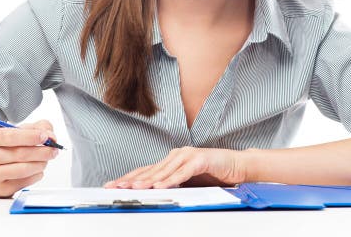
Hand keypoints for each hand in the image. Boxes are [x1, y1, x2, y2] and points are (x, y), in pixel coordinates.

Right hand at [0, 119, 59, 197]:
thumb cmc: (0, 150)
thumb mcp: (13, 133)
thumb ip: (34, 129)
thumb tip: (50, 135)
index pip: (11, 136)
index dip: (31, 136)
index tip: (45, 136)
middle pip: (20, 153)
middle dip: (42, 151)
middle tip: (54, 150)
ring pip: (23, 169)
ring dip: (41, 163)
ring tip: (46, 160)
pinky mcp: (0, 189)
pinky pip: (24, 182)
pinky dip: (36, 175)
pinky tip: (37, 170)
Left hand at [102, 147, 249, 188]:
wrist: (237, 166)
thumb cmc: (213, 175)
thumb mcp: (188, 182)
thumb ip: (172, 185)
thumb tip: (152, 195)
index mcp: (172, 160)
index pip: (146, 170)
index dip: (129, 177)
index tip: (113, 185)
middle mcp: (177, 155)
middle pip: (150, 169)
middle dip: (131, 179)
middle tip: (116, 187)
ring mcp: (188, 155)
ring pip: (164, 170)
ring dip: (148, 180)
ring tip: (134, 188)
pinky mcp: (200, 160)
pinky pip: (183, 172)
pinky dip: (171, 180)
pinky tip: (160, 186)